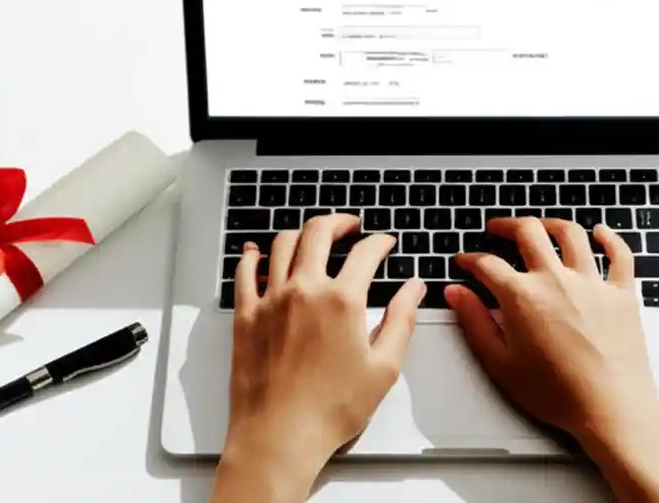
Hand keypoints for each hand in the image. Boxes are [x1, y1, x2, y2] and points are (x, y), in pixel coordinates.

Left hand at [211, 214, 424, 502]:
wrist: (280, 436)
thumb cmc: (331, 410)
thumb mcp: (383, 367)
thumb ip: (401, 320)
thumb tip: (414, 289)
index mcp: (343, 301)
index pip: (366, 253)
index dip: (380, 242)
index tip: (385, 243)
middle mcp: (304, 291)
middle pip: (318, 233)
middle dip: (338, 222)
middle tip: (349, 226)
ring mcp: (270, 300)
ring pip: (282, 244)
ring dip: (301, 233)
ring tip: (312, 237)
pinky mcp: (245, 316)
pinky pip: (244, 272)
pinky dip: (253, 256)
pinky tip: (258, 253)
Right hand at [447, 217, 658, 502]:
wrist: (610, 408)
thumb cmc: (557, 394)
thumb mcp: (500, 363)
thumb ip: (475, 322)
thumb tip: (456, 293)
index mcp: (522, 296)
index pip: (487, 264)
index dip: (471, 259)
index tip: (466, 262)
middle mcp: (556, 280)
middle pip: (528, 232)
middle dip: (507, 226)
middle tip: (497, 229)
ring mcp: (592, 283)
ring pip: (571, 234)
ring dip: (551, 224)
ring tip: (541, 226)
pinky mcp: (621, 293)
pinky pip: (618, 254)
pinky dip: (610, 238)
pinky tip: (600, 232)